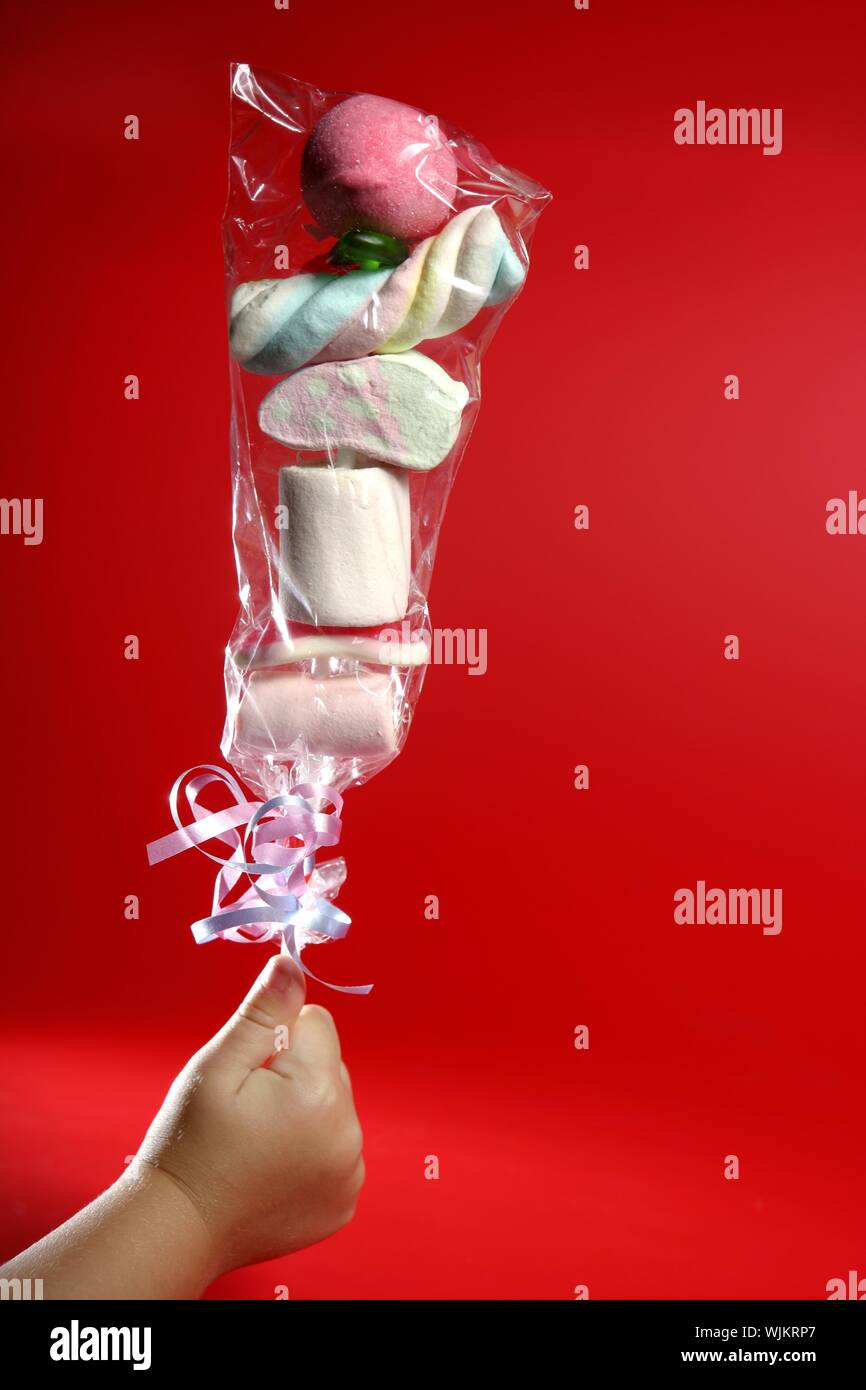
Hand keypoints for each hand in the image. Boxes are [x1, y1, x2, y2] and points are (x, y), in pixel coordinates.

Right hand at [135, 952, 364, 1275]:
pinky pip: (336, 1149)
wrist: (178, 1227)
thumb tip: (291, 962)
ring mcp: (349, 1174)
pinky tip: (270, 1167)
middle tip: (247, 1111)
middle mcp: (348, 1135)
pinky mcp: (343, 1201)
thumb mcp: (216, 1067)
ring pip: (334, 1106)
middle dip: (293, 1074)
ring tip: (256, 1141)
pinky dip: (309, 1151)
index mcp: (319, 1094)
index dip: (276, 1039)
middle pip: (330, 1065)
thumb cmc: (189, 1144)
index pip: (317, 1023)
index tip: (247, 1075)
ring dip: (303, 1111)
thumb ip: (262, 1012)